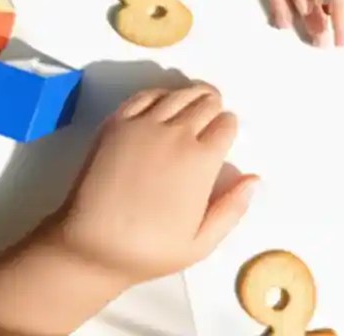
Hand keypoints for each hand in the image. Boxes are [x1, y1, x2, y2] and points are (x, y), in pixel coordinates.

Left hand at [46, 83, 257, 285]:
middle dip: (214, 108)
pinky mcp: (116, 124)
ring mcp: (143, 126)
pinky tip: (163, 104)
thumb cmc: (149, 250)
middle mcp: (176, 134)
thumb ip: (232, 209)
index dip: (229, 128)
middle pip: (206, 102)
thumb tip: (254, 179)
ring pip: (179, 93)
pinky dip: (160, 94)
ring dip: (191, 96)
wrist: (90, 247)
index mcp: (201, 161)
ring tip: (193, 105)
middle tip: (210, 119)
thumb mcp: (201, 243)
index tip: (224, 137)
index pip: (227, 124)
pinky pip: (145, 95)